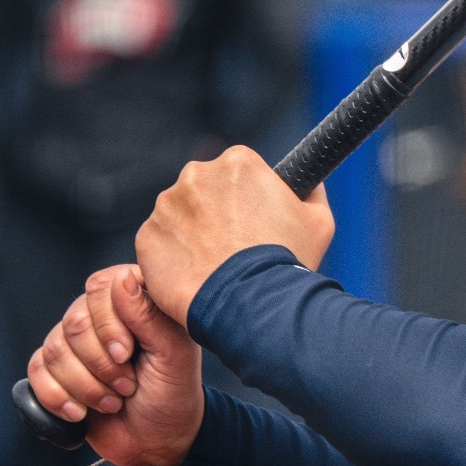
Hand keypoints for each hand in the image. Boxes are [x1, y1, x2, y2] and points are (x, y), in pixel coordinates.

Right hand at [26, 265, 203, 465]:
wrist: (156, 438)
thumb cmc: (173, 392)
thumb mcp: (173, 355)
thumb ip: (150, 316)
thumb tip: (122, 279)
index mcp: (135, 300)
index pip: (100, 288)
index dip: (108, 325)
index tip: (127, 355)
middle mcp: (102, 315)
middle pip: (74, 322)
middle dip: (100, 364)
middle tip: (127, 386)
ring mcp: (76, 342)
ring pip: (55, 349)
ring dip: (85, 385)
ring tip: (113, 402)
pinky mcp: (55, 369)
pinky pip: (36, 372)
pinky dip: (57, 397)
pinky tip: (80, 413)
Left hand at [137, 145, 332, 324]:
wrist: (250, 303)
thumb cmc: (288, 260)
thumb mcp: (319, 220)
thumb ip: (311, 192)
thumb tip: (309, 182)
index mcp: (238, 162)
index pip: (240, 171)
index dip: (250, 197)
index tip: (256, 221)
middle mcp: (196, 174)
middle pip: (206, 189)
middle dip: (218, 211)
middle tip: (237, 245)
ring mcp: (166, 205)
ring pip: (180, 215)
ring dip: (194, 233)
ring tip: (217, 265)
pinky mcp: (147, 235)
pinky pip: (161, 243)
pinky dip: (175, 257)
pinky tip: (198, 275)